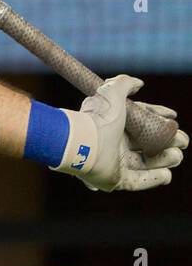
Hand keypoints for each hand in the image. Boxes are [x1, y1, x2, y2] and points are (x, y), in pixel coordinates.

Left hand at [62, 75, 186, 191]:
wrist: (83, 142)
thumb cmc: (98, 118)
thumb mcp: (111, 93)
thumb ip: (124, 83)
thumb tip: (139, 84)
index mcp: (113, 125)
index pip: (140, 122)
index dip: (158, 118)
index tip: (173, 117)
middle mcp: (113, 144)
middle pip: (146, 145)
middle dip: (167, 142)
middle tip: (182, 140)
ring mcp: (114, 163)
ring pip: (145, 163)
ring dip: (164, 160)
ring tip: (177, 156)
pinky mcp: (115, 180)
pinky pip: (138, 181)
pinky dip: (154, 178)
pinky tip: (167, 174)